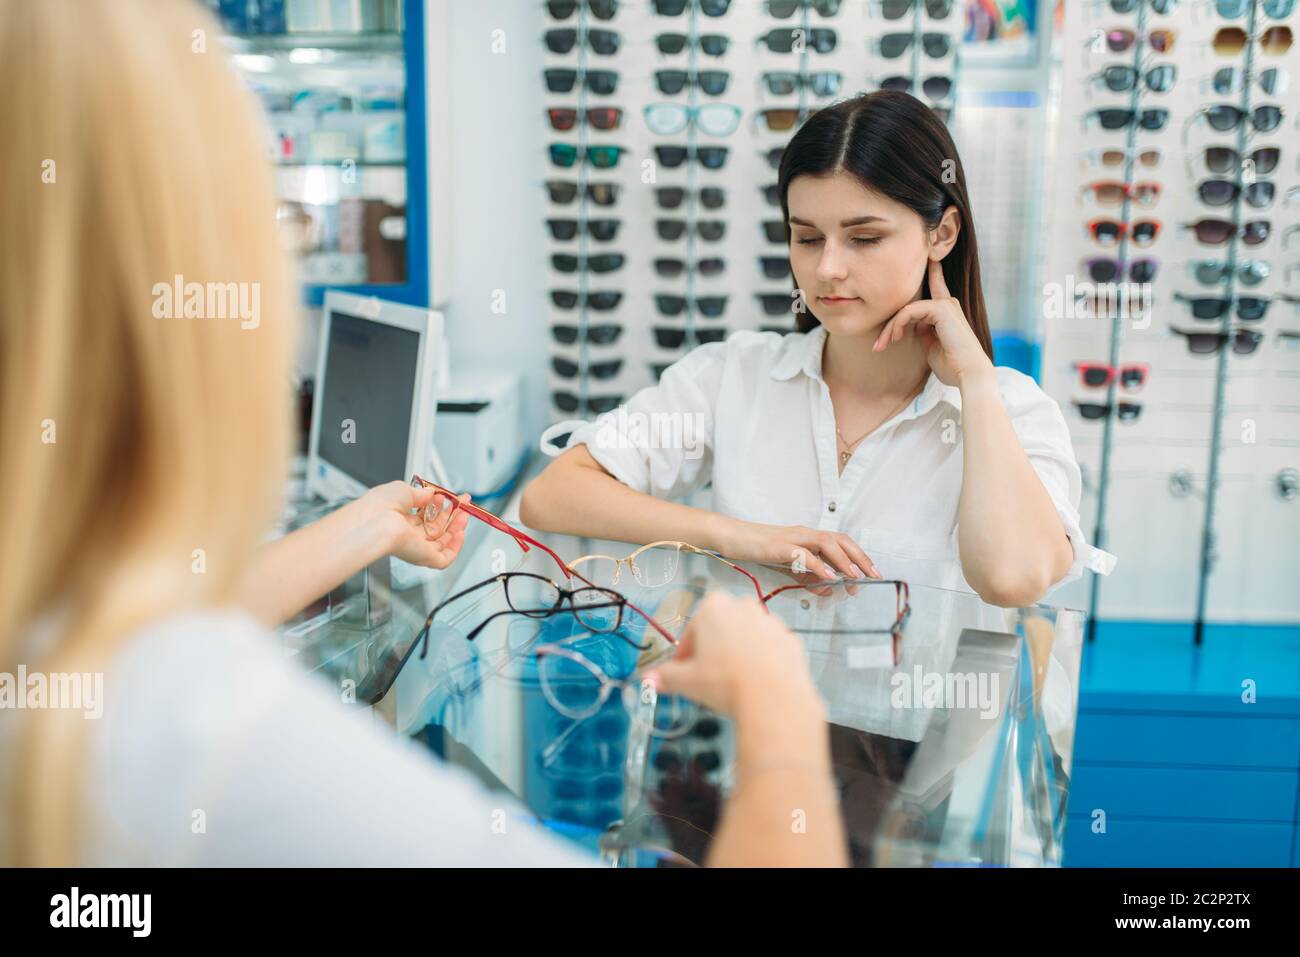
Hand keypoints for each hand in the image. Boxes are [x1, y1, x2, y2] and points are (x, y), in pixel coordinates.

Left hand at [359, 480, 470, 569]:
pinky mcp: (424, 558)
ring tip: (464, 514)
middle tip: (462, 504)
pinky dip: (456, 547)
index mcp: (398, 520)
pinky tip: (460, 534)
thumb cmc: (379, 506)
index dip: (438, 506)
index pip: (423, 515)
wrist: (374, 523)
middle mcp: (407, 535)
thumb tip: (431, 492)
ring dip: (456, 527)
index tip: (450, 497)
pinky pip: (445, 558)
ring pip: (442, 542)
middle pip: (435, 528)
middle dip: (451, 515)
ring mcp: (416, 547)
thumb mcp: (402, 490)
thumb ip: (420, 493)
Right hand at [642, 592, 821, 721]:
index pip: (691, 631)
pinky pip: (769, 649)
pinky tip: (755, 683)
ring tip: (732, 684)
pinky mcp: (790, 639)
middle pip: (720, 630)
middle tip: (707, 678)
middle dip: (713, 651)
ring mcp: (770, 621)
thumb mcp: (687, 681)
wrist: (774, 699)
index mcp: (713, 607)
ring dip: (737, 655)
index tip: (684, 672)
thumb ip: (665, 677)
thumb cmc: (727, 683)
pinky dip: (762, 662)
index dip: (685, 656)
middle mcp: (744, 606)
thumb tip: (649, 679)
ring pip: (746, 638)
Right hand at [711, 515, 879, 582]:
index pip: (841, 542)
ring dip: (843, 560)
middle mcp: (804, 534)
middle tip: (873, 575)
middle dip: (859, 557)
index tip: (872, 573)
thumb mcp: (788, 567)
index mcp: (808, 537)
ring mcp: (792, 538)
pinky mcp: (779, 546)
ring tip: (855, 577)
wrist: (732, 537)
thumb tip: (829, 591)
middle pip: (840, 539)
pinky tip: (828, 576)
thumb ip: (808, 578)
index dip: (859, 556)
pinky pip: (803, 555)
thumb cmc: (759, 550)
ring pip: (826, 543)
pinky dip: (819, 565)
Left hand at [872, 259, 994, 387]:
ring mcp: (945, 305)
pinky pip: (909, 312)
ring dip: (890, 328)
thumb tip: (912, 327)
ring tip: (881, 346)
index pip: (936, 287)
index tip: (930, 260)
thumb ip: (923, 333)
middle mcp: (948, 305)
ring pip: (906, 309)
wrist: (969, 374)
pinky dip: (897, 324)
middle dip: (891, 325)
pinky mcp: (942, 309)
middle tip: (878, 346)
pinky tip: (894, 338)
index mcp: (947, 313)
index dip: (932, 274)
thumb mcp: (932, 347)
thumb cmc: (953, 366)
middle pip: (909, 306)